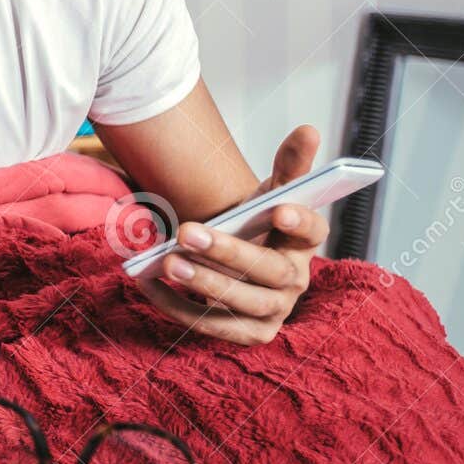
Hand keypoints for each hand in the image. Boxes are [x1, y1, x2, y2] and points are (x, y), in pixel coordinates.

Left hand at [146, 125, 329, 345]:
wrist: (241, 266)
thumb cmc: (258, 225)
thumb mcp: (272, 192)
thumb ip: (289, 164)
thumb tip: (308, 129)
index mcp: (304, 242)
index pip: (314, 232)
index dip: (300, 222)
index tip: (278, 210)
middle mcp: (295, 280)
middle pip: (269, 271)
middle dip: (228, 253)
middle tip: (186, 231)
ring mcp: (274, 310)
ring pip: (242, 303)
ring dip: (204, 283)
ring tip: (167, 262)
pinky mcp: (249, 333)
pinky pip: (213, 325)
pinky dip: (178, 307)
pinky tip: (149, 284)